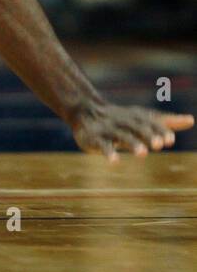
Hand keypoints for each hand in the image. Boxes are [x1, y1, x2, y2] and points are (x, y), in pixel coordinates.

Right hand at [69, 102, 192, 160]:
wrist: (86, 110)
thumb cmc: (120, 118)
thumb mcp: (142, 117)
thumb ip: (165, 121)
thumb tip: (191, 120)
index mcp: (136, 116)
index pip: (149, 121)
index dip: (159, 130)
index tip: (170, 140)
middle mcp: (123, 121)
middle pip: (136, 127)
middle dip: (147, 135)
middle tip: (159, 145)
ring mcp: (108, 129)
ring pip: (121, 135)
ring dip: (131, 143)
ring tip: (142, 154)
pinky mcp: (94, 138)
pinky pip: (102, 145)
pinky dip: (108, 152)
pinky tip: (115, 162)